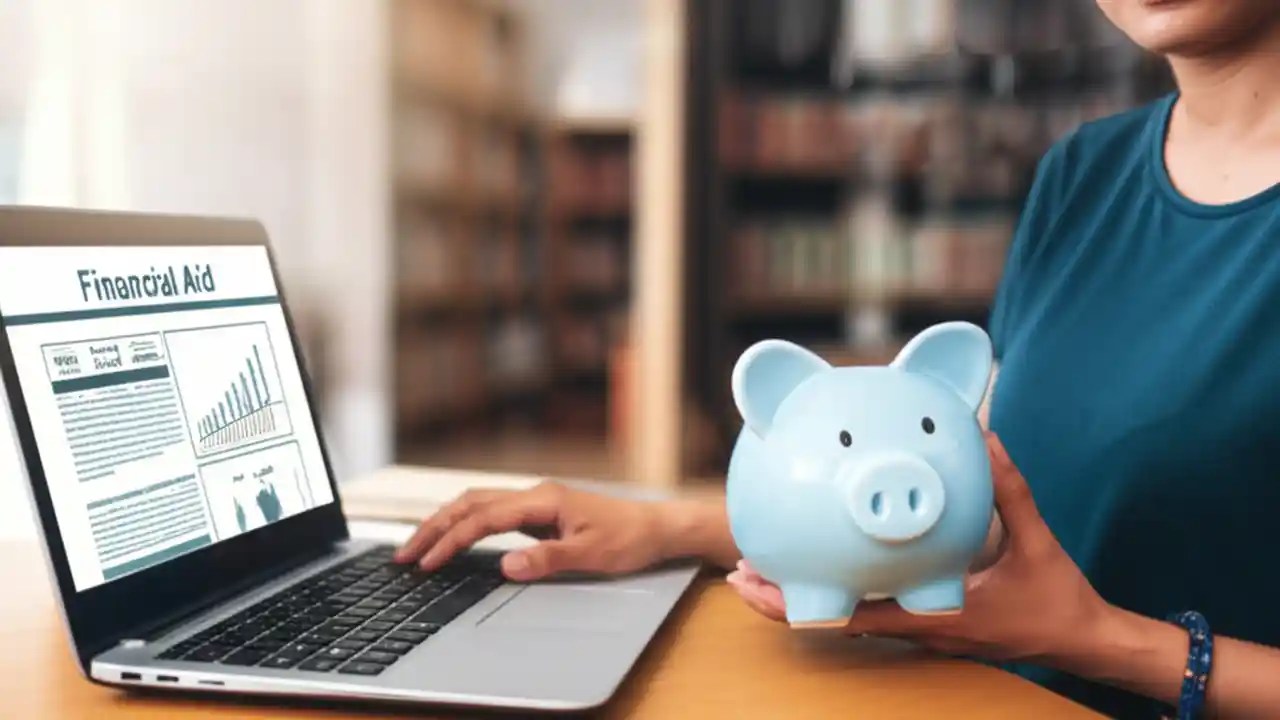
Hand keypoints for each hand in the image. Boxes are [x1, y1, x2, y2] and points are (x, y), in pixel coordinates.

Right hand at [394, 482, 668, 581]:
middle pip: (470, 504)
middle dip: (433, 527)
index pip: (483, 519)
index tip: (427, 563)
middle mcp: (534, 494)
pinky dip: (464, 523)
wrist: (656, 527)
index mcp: (543, 500)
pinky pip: (490, 512)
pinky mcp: (539, 512)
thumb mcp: (591, 554)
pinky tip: (452, 538)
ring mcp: (536, 501)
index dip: (451, 541)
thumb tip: (505, 565)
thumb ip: (547, 559)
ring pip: (477, 504)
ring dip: (444, 522)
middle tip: (402, 554)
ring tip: (416, 546)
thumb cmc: (629, 538)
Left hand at [727, 433, 1113, 664]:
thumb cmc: (1059, 599)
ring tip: (760, 569)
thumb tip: (986, 439)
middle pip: (834, 620)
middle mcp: (920, 629)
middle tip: (736, 574)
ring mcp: (922, 630)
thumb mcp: (1036, 541)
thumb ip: (1009, 491)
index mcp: (936, 616)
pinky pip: (875, 610)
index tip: (757, 585)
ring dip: (806, 597)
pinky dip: (844, 590)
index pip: (853, 618)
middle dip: (782, 602)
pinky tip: (831, 562)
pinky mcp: (929, 623)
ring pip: (849, 617)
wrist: (1083, 642)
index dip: (801, 607)